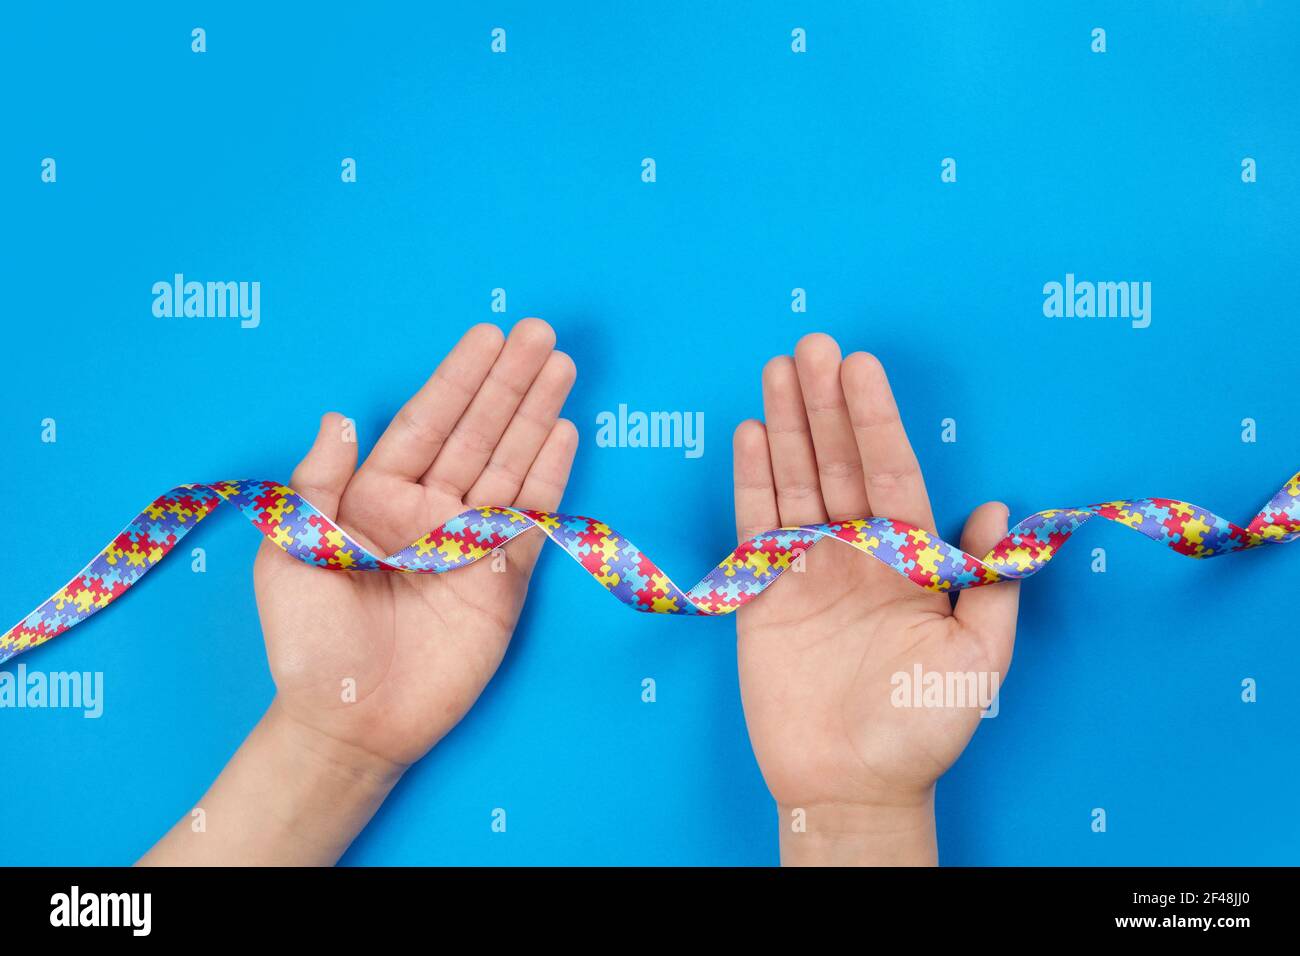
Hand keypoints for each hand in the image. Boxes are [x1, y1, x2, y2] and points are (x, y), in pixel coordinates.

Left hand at [254, 318, 577, 771]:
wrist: (350, 723)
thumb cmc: (310, 644)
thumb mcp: (290, 554)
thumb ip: (316, 484)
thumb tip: (340, 416)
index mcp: (375, 499)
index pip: (424, 424)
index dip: (456, 379)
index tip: (486, 335)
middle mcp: (429, 511)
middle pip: (476, 433)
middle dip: (507, 382)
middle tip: (539, 331)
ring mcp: (471, 543)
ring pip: (508, 464)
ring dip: (536, 415)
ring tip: (560, 366)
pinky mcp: (504, 579)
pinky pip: (530, 517)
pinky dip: (550, 476)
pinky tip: (564, 433)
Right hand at [732, 333, 1018, 864]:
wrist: (853, 783)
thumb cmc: (922, 727)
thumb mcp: (978, 659)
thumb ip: (989, 584)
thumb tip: (997, 508)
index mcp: (909, 558)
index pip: (893, 471)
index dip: (877, 419)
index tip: (862, 367)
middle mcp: (858, 551)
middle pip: (840, 462)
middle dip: (826, 404)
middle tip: (812, 346)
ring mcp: (808, 567)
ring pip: (796, 481)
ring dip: (786, 425)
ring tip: (776, 369)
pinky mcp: (765, 591)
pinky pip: (756, 525)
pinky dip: (751, 480)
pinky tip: (749, 434)